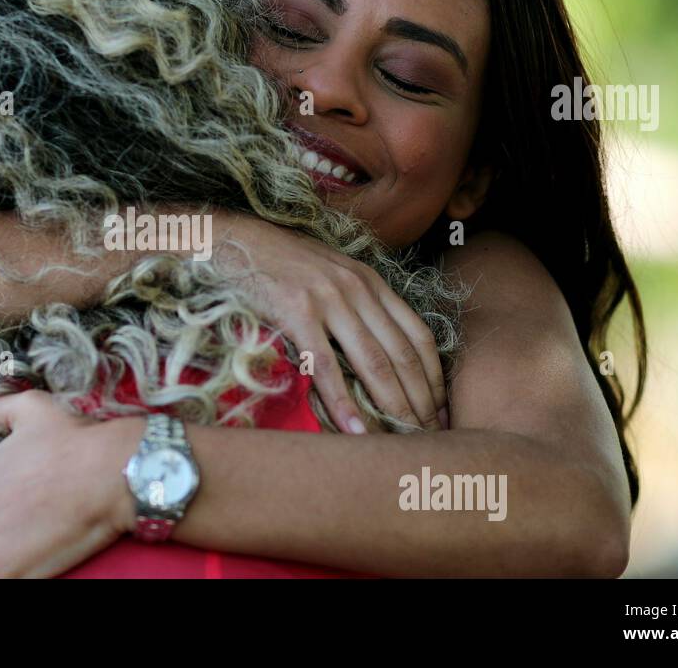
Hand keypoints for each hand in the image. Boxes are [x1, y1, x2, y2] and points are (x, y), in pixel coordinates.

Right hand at [218, 215, 447, 432]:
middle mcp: (358, 289)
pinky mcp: (297, 313)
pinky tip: (355, 430)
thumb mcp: (332, 275)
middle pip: (403, 355)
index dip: (435, 377)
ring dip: (394, 407)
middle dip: (422, 401)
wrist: (236, 239)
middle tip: (431, 436)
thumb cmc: (281, 263)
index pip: (419, 335)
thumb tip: (377, 350)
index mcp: (372, 282)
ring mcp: (329, 300)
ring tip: (404, 439)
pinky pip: (326, 367)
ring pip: (374, 363)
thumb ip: (358, 305)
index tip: (441, 410)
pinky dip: (343, 402)